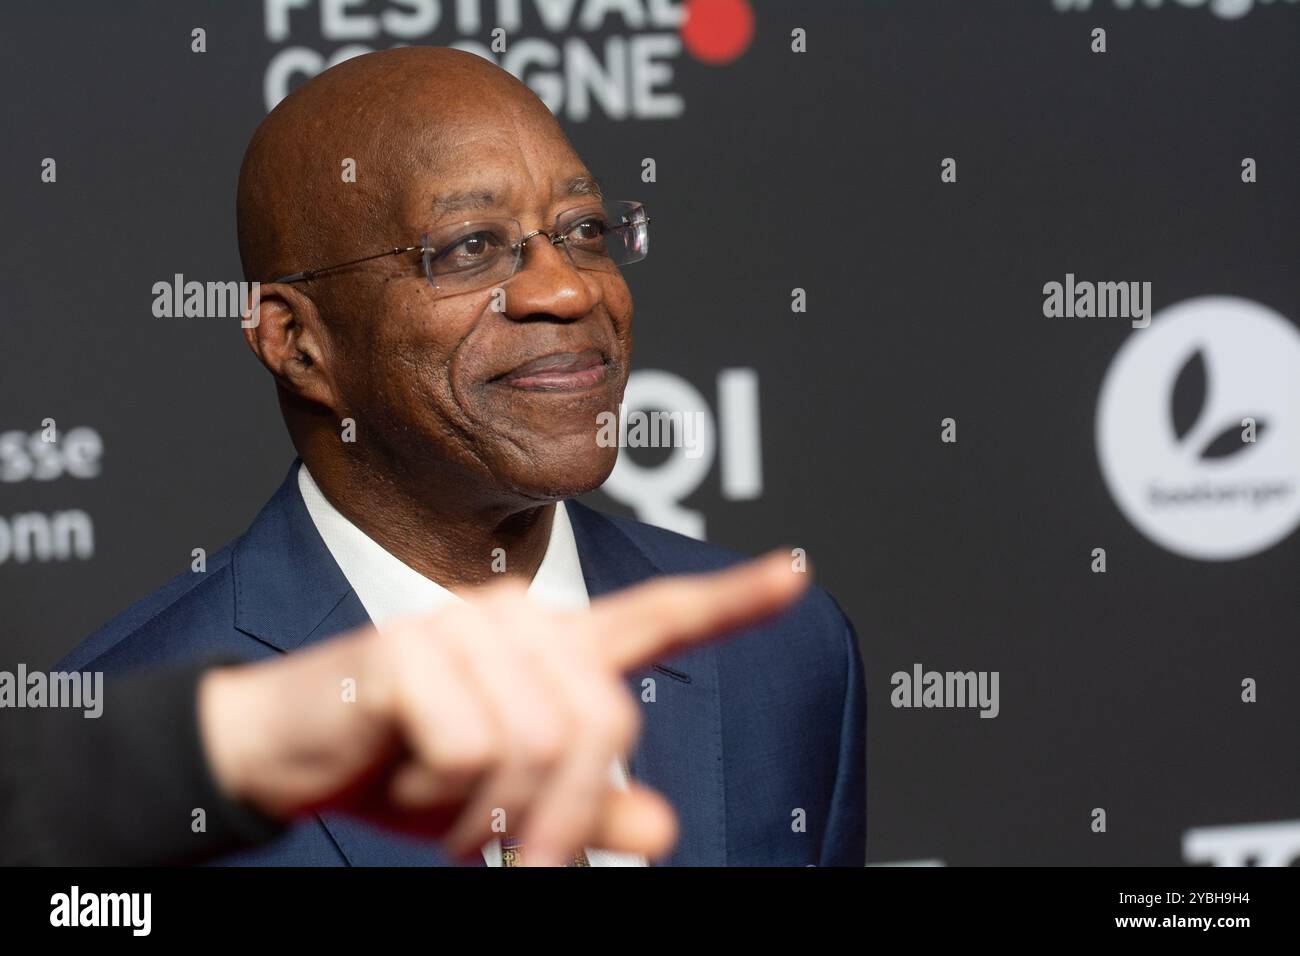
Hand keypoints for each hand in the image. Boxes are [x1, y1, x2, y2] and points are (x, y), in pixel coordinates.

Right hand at [198, 549, 807, 865]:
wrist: (286, 753)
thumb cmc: (400, 769)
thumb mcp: (505, 805)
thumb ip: (585, 809)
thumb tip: (662, 831)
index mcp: (553, 650)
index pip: (657, 617)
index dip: (733, 601)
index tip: (796, 573)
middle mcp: (520, 621)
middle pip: (605, 724)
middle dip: (562, 817)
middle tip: (513, 857)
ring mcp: (466, 627)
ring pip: (539, 745)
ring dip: (489, 816)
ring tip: (443, 811)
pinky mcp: (411, 650)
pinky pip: (473, 749)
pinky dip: (443, 800)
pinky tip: (405, 778)